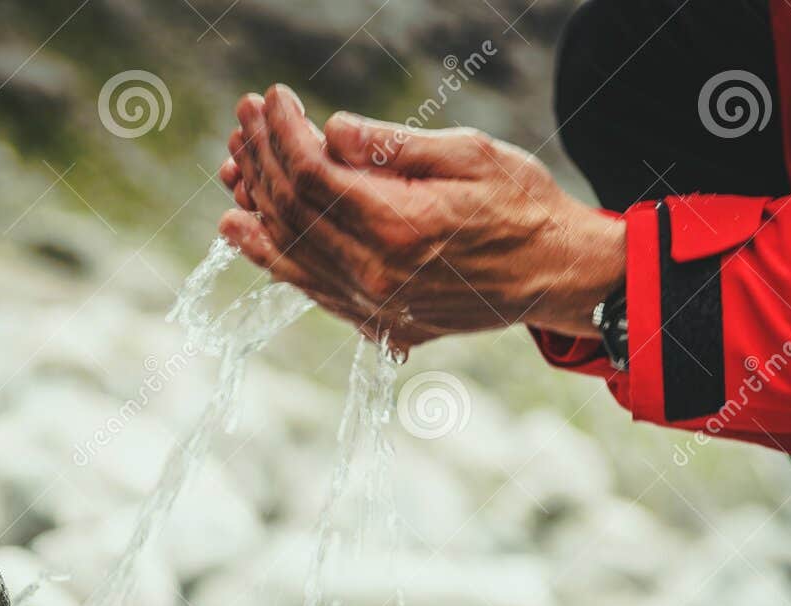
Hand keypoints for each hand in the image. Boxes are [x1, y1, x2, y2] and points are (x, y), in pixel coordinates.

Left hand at [217, 85, 625, 351]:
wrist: (559, 275)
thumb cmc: (524, 206)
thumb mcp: (470, 155)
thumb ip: (393, 148)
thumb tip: (331, 131)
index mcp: (400, 229)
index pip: (312, 175)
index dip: (283, 132)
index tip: (273, 97)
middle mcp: (379, 277)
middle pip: (293, 214)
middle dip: (262, 159)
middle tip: (246, 120)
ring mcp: (377, 307)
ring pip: (291, 256)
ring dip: (254, 209)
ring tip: (231, 168)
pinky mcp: (382, 322)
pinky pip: (311, 288)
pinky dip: (273, 256)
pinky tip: (248, 231)